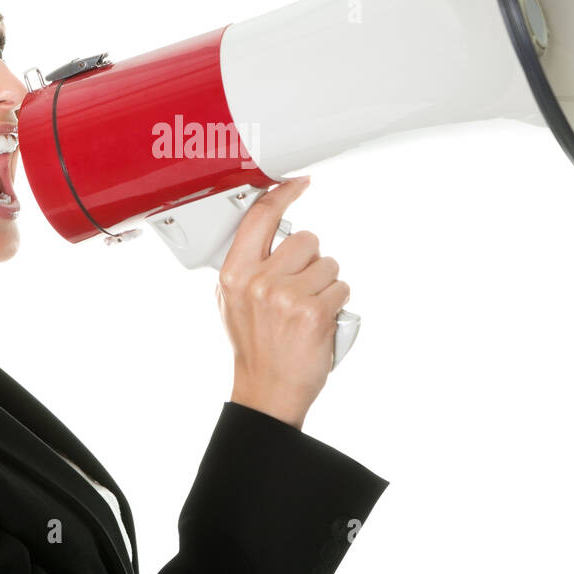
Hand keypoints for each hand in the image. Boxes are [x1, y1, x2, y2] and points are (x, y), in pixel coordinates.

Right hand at [216, 177, 350, 430]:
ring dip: (327, 284)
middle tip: (300, 288)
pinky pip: (341, 288)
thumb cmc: (255, 347)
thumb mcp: (232, 301)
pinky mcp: (314, 312)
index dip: (281, 194)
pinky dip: (337, 304)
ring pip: (328, 263)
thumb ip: (247, 266)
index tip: (297, 182)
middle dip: (311, 259)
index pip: (259, 219)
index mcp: (234, 275)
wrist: (268, 391)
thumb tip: (271, 232)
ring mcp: (286, 296)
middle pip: (305, 238)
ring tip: (308, 310)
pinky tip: (321, 322)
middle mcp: (258, 282)